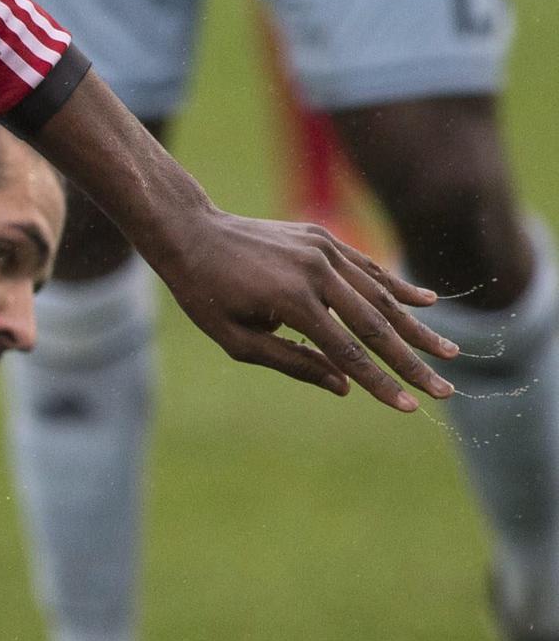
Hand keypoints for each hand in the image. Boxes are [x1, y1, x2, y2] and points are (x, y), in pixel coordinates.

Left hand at [152, 206, 453, 409]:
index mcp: (291, 300)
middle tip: (445, 390)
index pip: (347, 352)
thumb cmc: (206, 295)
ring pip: (380, 295)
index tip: (408, 407)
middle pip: (376, 325)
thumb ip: (293, 362)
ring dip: (417, 328)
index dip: (379, 383)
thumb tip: (344, 387)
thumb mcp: (237, 339)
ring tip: (449, 353)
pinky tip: (427, 302)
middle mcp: (316, 271)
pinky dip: (397, 286)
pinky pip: (368, 267)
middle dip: (413, 362)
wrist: (192, 233)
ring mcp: (323, 251)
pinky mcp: (323, 239)